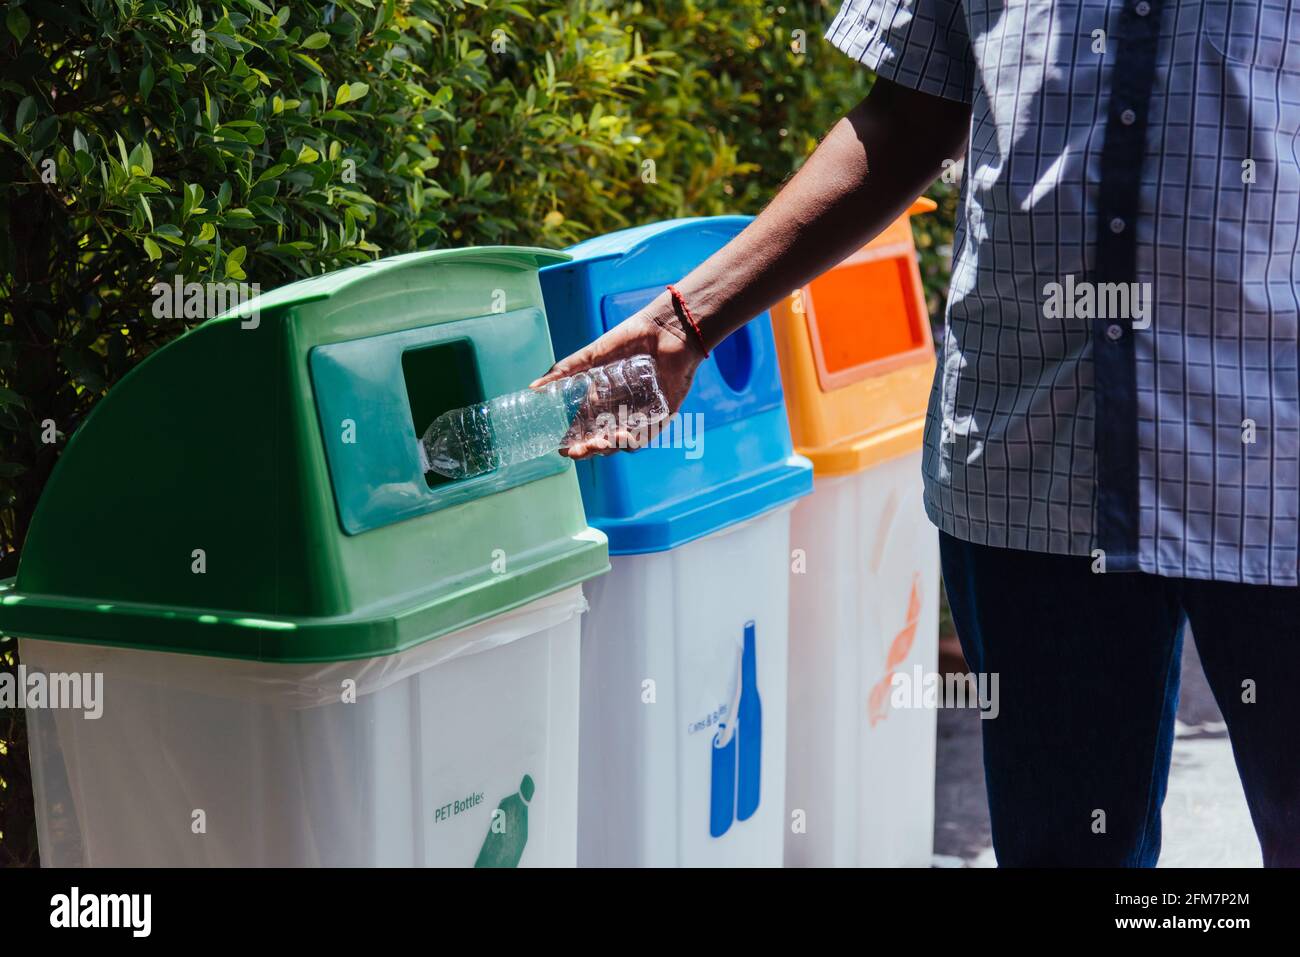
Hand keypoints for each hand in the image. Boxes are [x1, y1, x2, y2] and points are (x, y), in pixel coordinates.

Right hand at [531, 290, 704, 458]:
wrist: (666, 329)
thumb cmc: (629, 338)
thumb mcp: (590, 356)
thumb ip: (564, 372)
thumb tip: (533, 388)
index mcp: (603, 400)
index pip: (586, 428)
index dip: (574, 440)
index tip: (562, 448)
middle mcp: (621, 410)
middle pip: (603, 439)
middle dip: (589, 449)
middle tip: (578, 451)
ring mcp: (642, 414)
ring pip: (624, 441)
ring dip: (610, 447)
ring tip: (599, 443)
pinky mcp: (662, 414)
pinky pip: (648, 435)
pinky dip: (635, 440)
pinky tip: (622, 437)